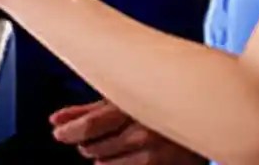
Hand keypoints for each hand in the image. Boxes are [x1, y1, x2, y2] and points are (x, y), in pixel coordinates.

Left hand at [51, 100, 204, 163]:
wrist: (203, 116)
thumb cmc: (155, 102)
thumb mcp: (121, 100)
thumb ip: (87, 111)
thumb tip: (55, 121)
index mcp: (132, 106)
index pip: (90, 125)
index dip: (70, 132)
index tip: (59, 133)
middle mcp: (144, 132)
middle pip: (94, 148)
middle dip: (87, 144)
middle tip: (95, 137)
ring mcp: (156, 154)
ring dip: (101, 158)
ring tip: (114, 145)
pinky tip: (124, 157)